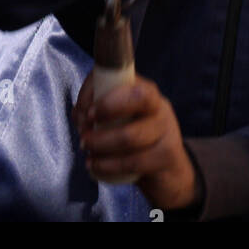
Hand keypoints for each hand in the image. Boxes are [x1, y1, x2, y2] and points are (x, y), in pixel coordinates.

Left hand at [74, 75, 197, 210]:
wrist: (168, 170)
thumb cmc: (135, 138)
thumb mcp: (121, 119)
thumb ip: (98, 111)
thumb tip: (79, 114)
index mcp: (146, 91)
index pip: (126, 78)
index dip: (103, 91)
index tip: (85, 111)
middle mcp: (159, 106)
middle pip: (139, 97)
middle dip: (106, 110)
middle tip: (83, 129)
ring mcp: (166, 131)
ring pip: (132, 135)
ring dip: (100, 143)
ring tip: (85, 148)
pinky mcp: (166, 157)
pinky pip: (133, 161)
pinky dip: (108, 165)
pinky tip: (94, 166)